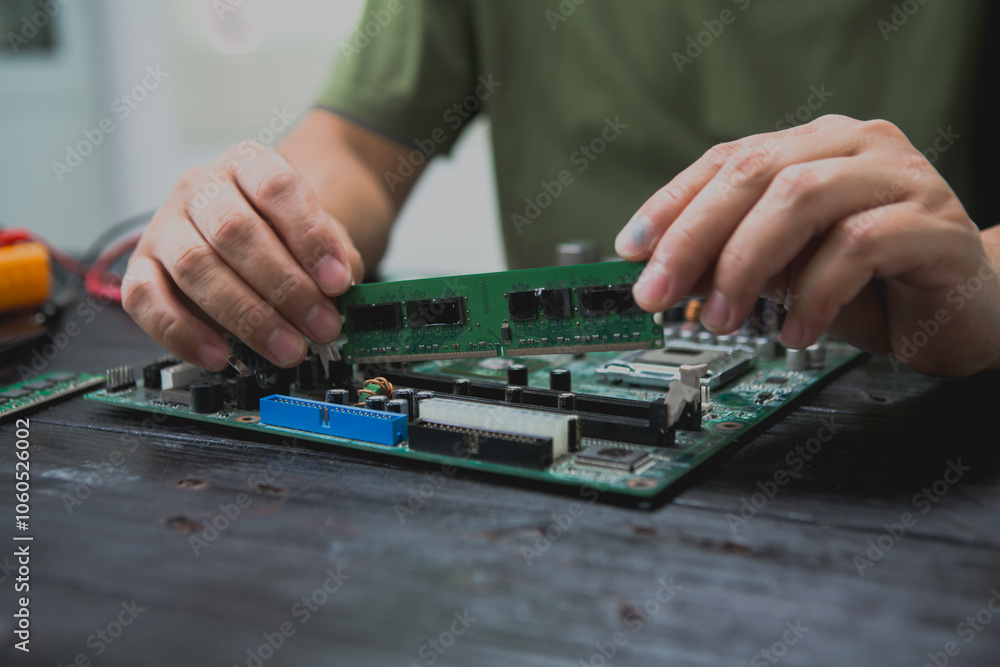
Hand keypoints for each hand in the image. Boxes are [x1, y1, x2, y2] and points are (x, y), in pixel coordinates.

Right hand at [122, 141, 363, 369]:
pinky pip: (144, 299)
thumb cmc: (287, 233)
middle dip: (284, 287)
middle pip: (234, 231)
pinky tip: (220, 355)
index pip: (276, 188)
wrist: (251, 233)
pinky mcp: (140, 266)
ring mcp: (164, 225)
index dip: (309, 237)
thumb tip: (339, 293)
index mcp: (248, 163)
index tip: (337, 281)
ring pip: (194, 266)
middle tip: (320, 326)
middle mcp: (200, 188)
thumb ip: (335, 256)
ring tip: (286, 348)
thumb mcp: (322, 233)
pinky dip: (182, 333)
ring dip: (245, 316)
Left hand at [616, 114, 999, 376]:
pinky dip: (813, 293)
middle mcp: (854, 147)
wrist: (967, 309)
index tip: (631, 250)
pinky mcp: (935, 224)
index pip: (727, 160)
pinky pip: (859, 245)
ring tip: (722, 317)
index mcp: (812, 147)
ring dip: (746, 263)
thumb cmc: (871, 285)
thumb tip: (664, 274)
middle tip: (658, 292)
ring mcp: (900, 178)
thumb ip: (734, 260)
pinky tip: (797, 331)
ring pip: (801, 197)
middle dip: (693, 236)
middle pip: (754, 173)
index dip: (672, 204)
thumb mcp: (786, 271)